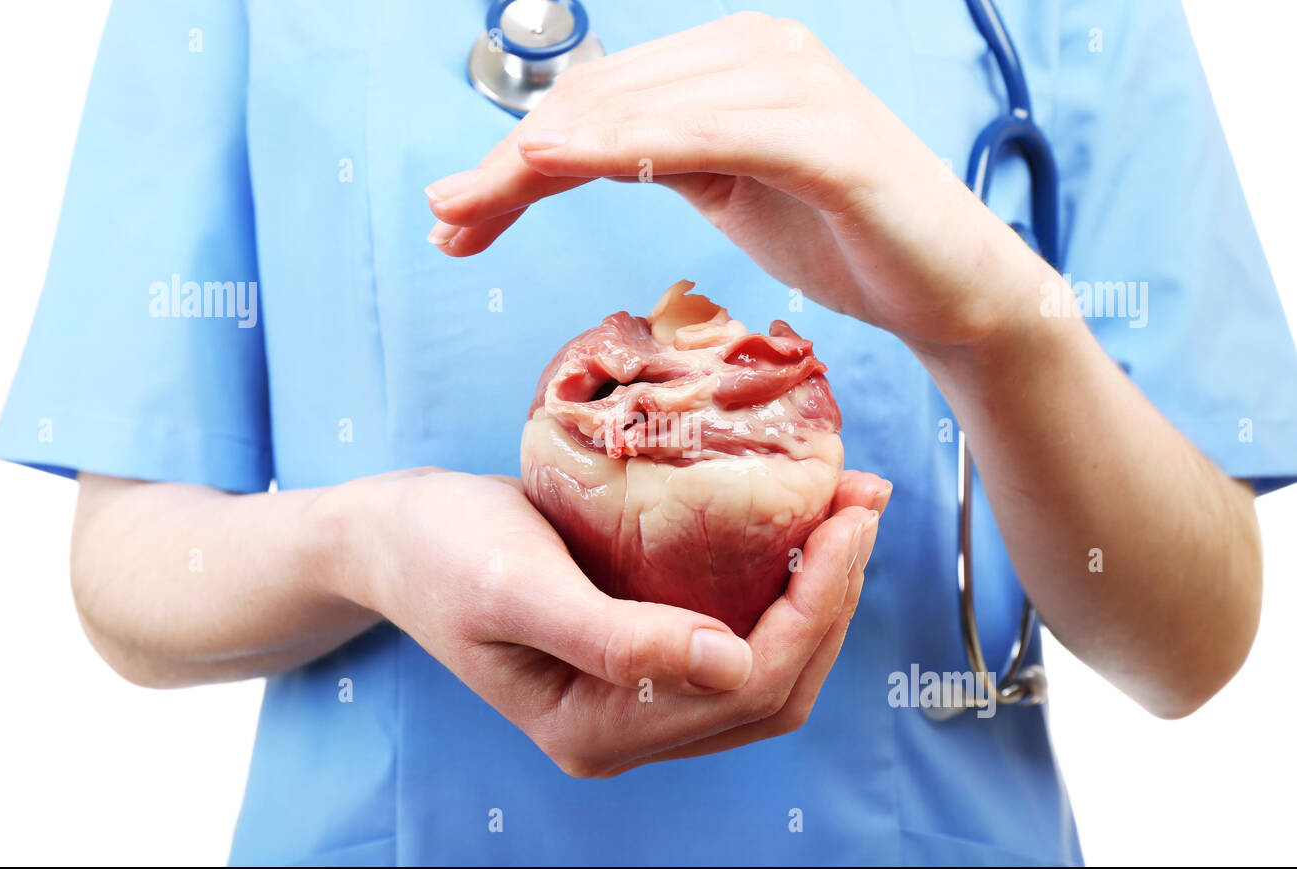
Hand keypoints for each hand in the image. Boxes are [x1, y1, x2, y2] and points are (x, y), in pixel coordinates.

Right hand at [320, 466, 888, 776]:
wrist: (396, 534)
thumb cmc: (441, 551)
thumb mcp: (514, 587)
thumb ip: (613, 640)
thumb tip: (729, 665)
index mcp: (596, 730)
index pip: (747, 686)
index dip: (815, 606)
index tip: (850, 518)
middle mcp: (628, 729)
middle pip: (775, 686)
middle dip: (834, 596)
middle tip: (865, 500)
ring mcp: (639, 696)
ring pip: (768, 667)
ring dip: (819, 592)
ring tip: (849, 505)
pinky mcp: (644, 653)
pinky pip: (738, 636)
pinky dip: (781, 586)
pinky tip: (799, 524)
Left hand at [426, 12, 1049, 354]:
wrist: (950, 289)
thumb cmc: (845, 242)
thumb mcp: (732, 190)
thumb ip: (664, 154)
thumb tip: (573, 150)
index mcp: (733, 62)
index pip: (602, 100)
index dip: (518, 157)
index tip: (459, 214)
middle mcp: (757, 53)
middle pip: (602, 101)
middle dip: (508, 168)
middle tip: (443, 222)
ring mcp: (791, 85)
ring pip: (633, 114)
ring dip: (537, 162)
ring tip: (468, 209)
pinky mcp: (822, 134)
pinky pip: (701, 135)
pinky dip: (619, 147)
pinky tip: (551, 166)